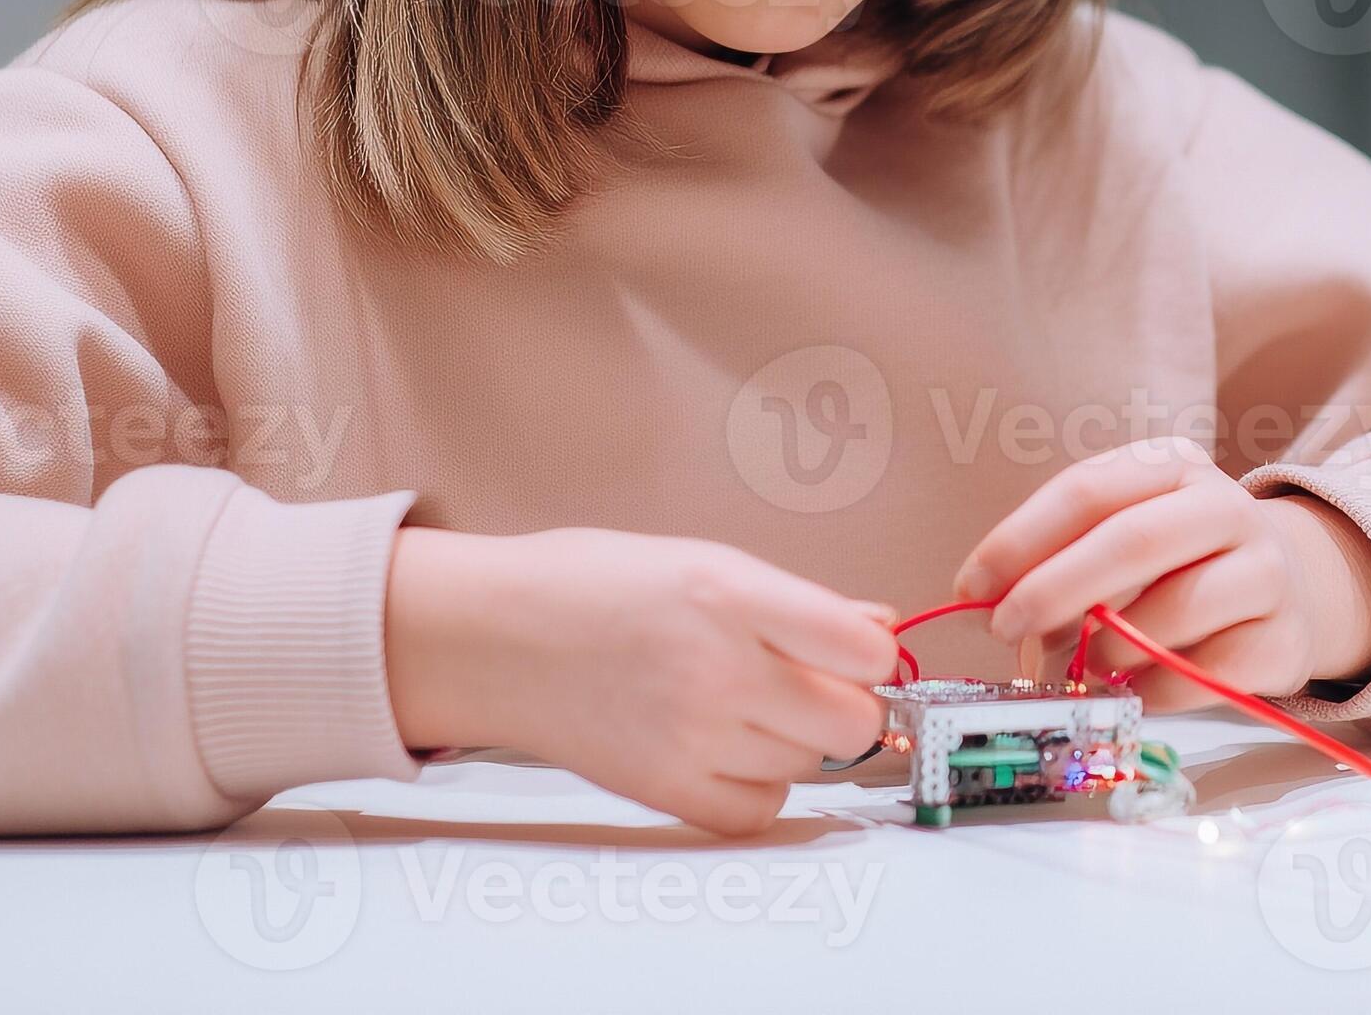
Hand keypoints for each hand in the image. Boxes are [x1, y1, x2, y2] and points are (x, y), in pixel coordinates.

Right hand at [384, 526, 894, 836]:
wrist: (491, 635)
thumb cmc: (589, 586)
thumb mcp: (702, 559)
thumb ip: (796, 602)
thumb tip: (879, 626)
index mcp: (731, 593)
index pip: (866, 649)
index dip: (872, 653)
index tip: (854, 652)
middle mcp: (717, 668)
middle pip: (852, 721)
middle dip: (844, 703)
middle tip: (807, 684)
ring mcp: (690, 736)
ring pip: (809, 764)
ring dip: (795, 741)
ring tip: (742, 705)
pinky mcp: (662, 789)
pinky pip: (759, 810)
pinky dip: (759, 789)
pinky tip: (730, 752)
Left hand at [951, 436, 1370, 710]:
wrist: (1284, 588)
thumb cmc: (1177, 560)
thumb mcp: (1120, 534)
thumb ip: (1059, 556)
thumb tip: (987, 600)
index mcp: (1175, 467)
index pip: (1088, 492)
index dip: (1019, 540)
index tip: (971, 587)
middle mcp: (1227, 508)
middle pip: (1132, 542)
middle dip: (1054, 590)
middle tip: (1004, 629)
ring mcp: (1266, 573)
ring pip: (1171, 613)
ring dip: (1106, 648)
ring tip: (1087, 660)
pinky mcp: (1283, 641)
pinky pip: (1199, 677)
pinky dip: (1150, 690)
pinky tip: (1136, 684)